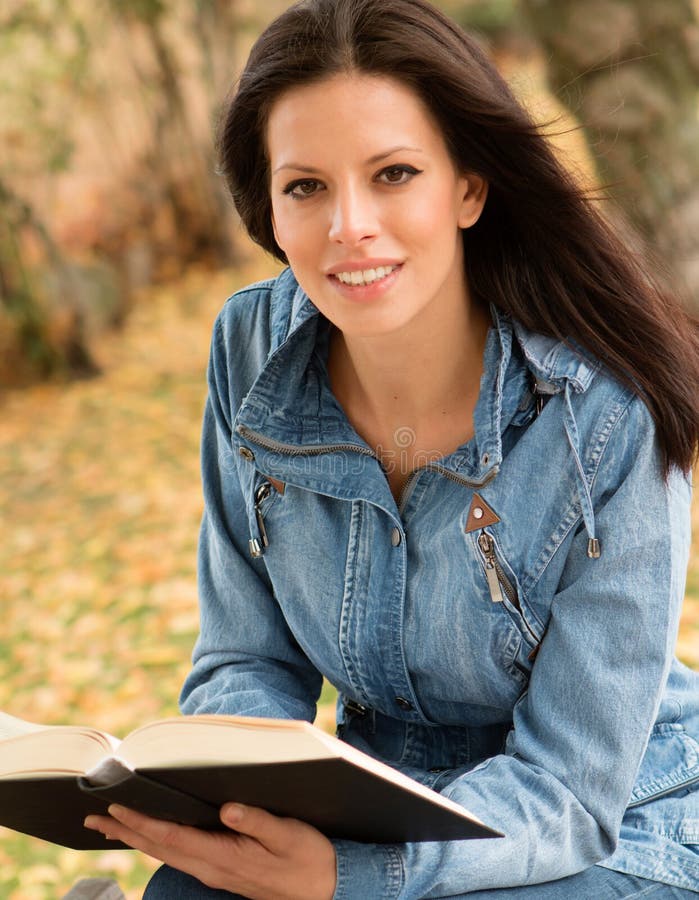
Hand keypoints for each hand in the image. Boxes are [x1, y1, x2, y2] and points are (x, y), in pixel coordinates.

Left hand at [84, 802, 336, 899]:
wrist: (324, 890)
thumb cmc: (308, 858)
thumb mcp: (288, 834)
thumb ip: (258, 820)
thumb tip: (227, 808)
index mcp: (223, 856)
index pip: (172, 837)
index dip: (142, 822)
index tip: (116, 808)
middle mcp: (211, 867)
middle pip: (159, 848)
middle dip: (125, 831)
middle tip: (93, 818)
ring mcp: (214, 871)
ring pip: (165, 853)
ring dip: (136, 838)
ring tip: (111, 826)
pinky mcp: (221, 870)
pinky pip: (178, 855)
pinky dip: (156, 842)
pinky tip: (152, 836)